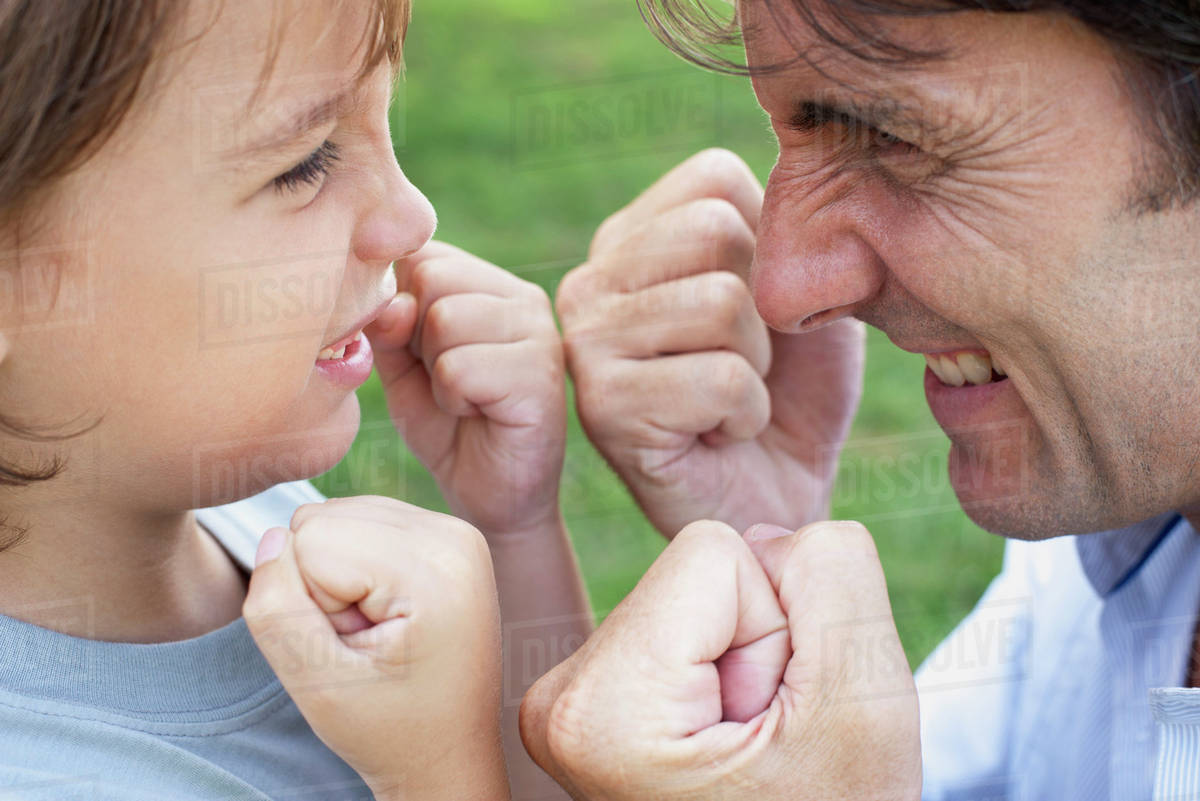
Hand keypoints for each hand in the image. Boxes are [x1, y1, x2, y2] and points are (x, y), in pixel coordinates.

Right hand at [243, 496, 508, 800]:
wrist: (448, 753)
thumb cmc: (389, 729)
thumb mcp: (318, 685)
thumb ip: (277, 611)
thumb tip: (273, 537)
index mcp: (436, 570)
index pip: (311, 541)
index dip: (312, 603)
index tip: (356, 648)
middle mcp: (454, 536)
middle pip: (324, 519)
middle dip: (324, 584)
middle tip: (365, 641)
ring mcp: (455, 531)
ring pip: (337, 517)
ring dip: (339, 576)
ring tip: (376, 630)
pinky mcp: (447, 534)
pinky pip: (361, 522)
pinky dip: (357, 567)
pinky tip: (386, 613)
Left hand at [366, 241, 565, 537]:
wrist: (492, 500)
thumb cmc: (448, 428)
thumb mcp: (401, 367)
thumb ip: (389, 323)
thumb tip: (392, 299)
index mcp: (489, 284)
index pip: (421, 253)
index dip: (399, 304)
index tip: (417, 352)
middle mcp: (521, 298)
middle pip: (432, 278)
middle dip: (417, 338)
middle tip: (445, 381)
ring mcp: (539, 332)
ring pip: (444, 319)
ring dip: (436, 372)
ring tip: (463, 399)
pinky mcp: (541, 376)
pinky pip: (460, 367)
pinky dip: (453, 399)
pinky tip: (479, 414)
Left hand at [520, 519, 920, 800]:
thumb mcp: (863, 702)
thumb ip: (831, 572)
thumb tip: (772, 536)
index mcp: (602, 707)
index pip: (716, 552)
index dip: (777, 629)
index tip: (771, 721)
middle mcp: (559, 698)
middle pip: (695, 571)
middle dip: (756, 647)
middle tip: (761, 742)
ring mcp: (565, 701)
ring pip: (692, 596)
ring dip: (742, 666)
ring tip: (743, 750)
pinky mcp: (586, 700)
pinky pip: (678, 623)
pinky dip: (719, 676)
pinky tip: (720, 746)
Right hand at [557, 149, 864, 536]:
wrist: (778, 501)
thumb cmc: (791, 397)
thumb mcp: (803, 290)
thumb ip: (784, 224)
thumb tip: (786, 166)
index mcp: (633, 238)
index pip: (714, 175)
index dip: (772, 243)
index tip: (761, 311)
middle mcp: (593, 279)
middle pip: (714, 228)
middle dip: (766, 307)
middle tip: (746, 363)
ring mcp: (585, 341)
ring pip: (722, 302)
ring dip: (759, 368)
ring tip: (730, 401)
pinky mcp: (602, 408)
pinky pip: (721, 378)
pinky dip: (747, 415)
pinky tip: (719, 436)